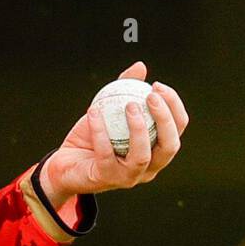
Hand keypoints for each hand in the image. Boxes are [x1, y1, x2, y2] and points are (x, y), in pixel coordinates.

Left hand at [40, 61, 188, 205]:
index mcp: (156, 150)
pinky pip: (105, 154)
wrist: (66, 164)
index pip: (178, 129)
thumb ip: (125, 90)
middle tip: (150, 96)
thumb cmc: (93, 137)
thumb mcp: (110, 111)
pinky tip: (93, 111)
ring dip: (138, 129)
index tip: (157, 86)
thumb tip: (140, 66)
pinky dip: (100, 131)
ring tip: (128, 105)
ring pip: (142, 156)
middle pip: (170, 146)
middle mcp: (149, 167)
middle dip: (164, 119)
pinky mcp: (106, 178)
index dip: (174, 106)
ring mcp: (129, 176)